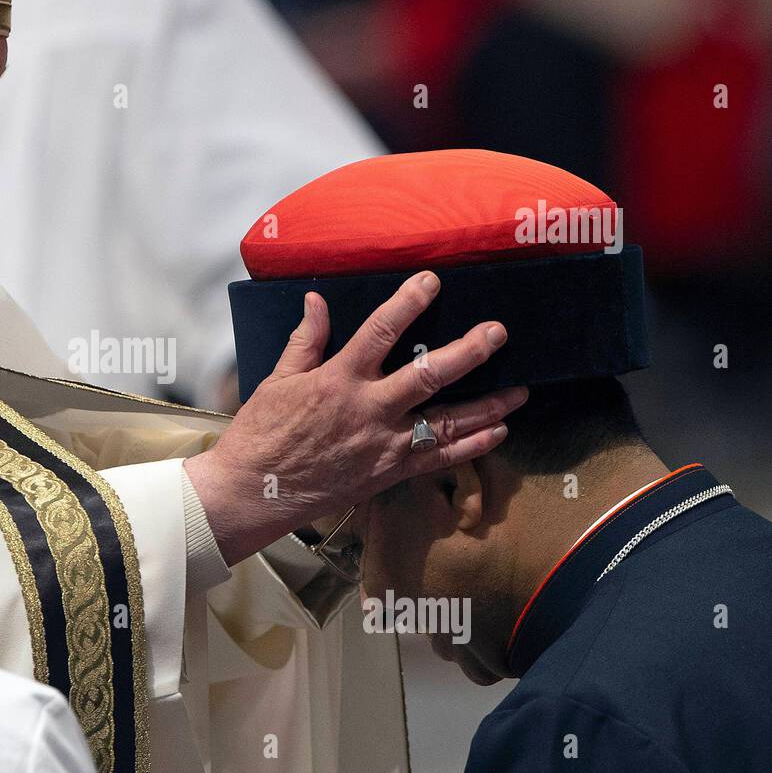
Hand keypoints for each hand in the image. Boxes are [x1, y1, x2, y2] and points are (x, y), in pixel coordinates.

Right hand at [184, 271, 527, 563]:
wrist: (254, 491)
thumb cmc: (262, 433)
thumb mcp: (278, 379)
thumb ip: (305, 340)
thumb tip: (317, 301)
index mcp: (338, 379)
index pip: (380, 332)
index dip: (407, 303)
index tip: (432, 281)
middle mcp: (368, 410)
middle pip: (429, 375)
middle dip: (468, 351)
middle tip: (497, 332)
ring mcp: (382, 444)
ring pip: (445, 420)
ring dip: (486, 406)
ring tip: (519, 391)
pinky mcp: (387, 473)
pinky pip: (438, 459)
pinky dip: (470, 447)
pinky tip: (496, 433)